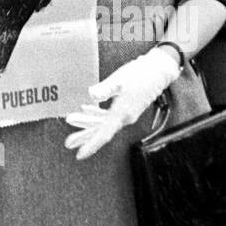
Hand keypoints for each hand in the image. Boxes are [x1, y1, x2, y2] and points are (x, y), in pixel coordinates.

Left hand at [65, 47, 180, 159]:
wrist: (157, 70)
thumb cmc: (139, 74)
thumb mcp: (119, 80)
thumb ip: (105, 89)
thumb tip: (91, 95)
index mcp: (122, 114)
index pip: (104, 134)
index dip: (91, 145)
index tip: (80, 155)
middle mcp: (124, 117)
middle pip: (101, 131)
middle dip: (84, 136)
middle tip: (68, 143)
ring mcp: (125, 113)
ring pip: (103, 122)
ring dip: (87, 123)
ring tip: (71, 121)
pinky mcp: (126, 107)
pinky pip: (108, 115)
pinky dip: (96, 113)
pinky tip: (86, 108)